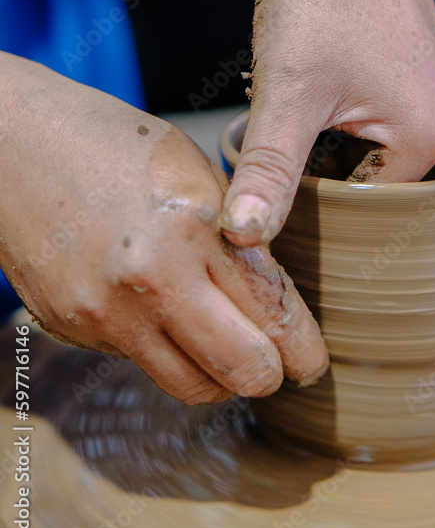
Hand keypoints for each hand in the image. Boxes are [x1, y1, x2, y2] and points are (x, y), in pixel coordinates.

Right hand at [0, 54, 327, 402]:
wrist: (15, 145)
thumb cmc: (111, 141)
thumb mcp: (194, 172)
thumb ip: (237, 236)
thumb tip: (274, 297)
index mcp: (193, 227)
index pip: (271, 312)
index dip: (303, 346)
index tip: (312, 358)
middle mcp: (151, 279)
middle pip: (242, 371)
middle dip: (271, 373)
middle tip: (281, 362)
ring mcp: (106, 312)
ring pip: (192, 386)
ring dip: (219, 375)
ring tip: (227, 345)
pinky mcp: (73, 328)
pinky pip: (140, 362)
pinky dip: (165, 349)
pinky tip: (164, 311)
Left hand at [220, 0, 434, 244]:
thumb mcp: (288, 89)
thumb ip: (270, 169)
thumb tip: (241, 239)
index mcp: (432, 140)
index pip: (357, 207)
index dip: (302, 187)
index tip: (268, 144)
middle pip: (362, 181)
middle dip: (311, 156)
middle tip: (280, 102)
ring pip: (361, 148)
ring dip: (318, 130)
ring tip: (298, 80)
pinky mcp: (416, 71)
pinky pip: (371, 117)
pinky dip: (332, 106)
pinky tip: (314, 67)